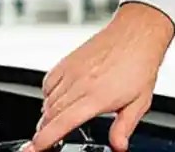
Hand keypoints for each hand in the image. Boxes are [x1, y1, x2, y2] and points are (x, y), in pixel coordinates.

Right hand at [21, 2, 174, 151]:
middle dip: (43, 131)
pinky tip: (55, 100)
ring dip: (46, 115)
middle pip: (51, 114)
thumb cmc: (139, 65)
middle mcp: (81, 83)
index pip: (63, 123)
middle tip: (44, 141)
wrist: (137, 33)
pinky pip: (48, 81)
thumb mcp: (139, 102)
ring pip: (48, 99)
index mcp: (97, 97)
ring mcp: (72, 71)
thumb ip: (124, 127)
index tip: (35, 148)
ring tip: (51, 124)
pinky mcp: (69, 60)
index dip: (45, 139)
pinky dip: (47, 94)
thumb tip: (119, 146)